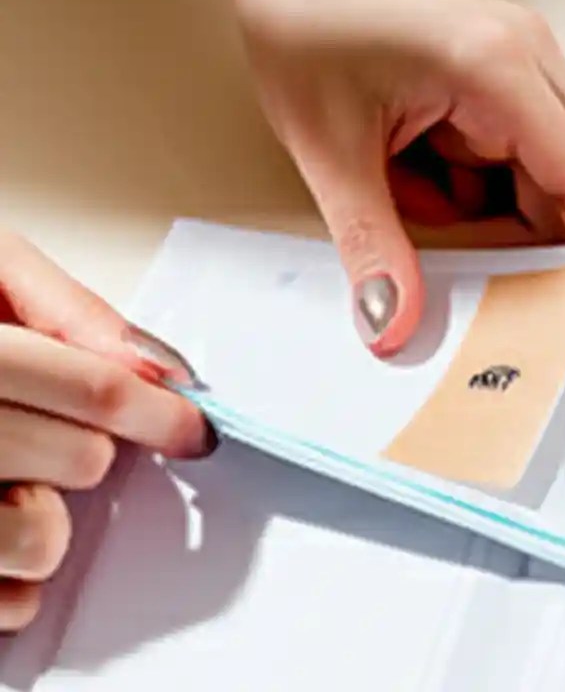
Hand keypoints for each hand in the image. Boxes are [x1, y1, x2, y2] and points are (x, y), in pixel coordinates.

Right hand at [0, 229, 216, 630]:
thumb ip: (65, 310)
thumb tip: (159, 366)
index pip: (92, 387)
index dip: (158, 408)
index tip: (193, 427)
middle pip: (83, 459)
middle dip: (89, 445)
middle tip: (45, 430)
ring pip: (44, 540)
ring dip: (47, 516)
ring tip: (5, 485)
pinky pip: (8, 607)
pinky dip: (17, 585)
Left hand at [234, 0, 564, 356]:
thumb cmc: (304, 27)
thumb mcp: (331, 153)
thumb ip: (372, 247)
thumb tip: (396, 319)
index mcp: (497, 68)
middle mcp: (528, 55)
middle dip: (558, 231)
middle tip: (499, 267)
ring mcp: (525, 60)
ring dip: (512, 206)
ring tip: (426, 192)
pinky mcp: (508, 72)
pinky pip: (532, 150)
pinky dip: (490, 183)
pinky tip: (428, 170)